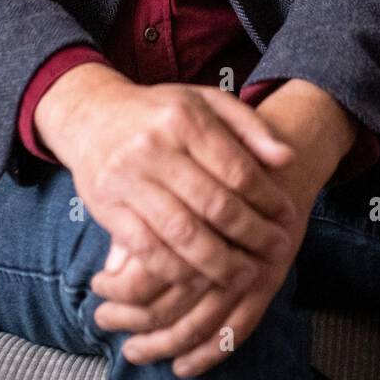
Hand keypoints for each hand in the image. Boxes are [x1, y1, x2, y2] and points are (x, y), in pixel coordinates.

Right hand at [89, 80, 357, 375]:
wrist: (91, 117)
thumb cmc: (160, 113)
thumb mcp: (205, 102)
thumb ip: (249, 127)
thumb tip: (288, 158)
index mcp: (184, 118)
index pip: (236, 170)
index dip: (268, 199)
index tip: (287, 216)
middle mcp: (153, 148)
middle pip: (214, 205)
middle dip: (252, 235)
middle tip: (277, 250)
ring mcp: (127, 180)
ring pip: (182, 234)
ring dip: (220, 263)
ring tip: (246, 275)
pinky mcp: (107, 208)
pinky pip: (148, 250)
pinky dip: (177, 270)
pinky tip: (200, 277)